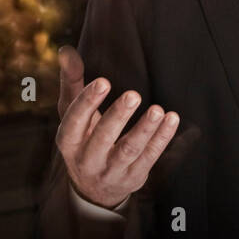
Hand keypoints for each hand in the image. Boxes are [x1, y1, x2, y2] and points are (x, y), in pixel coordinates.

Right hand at [56, 45, 179, 210]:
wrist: (93, 188)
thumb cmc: (83, 135)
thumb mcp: (71, 112)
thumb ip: (71, 81)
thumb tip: (66, 50)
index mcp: (68, 141)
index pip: (74, 122)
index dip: (88, 102)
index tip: (103, 81)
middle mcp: (87, 159)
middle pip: (103, 138)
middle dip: (118, 117)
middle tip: (133, 95)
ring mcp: (112, 171)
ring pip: (129, 150)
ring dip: (145, 130)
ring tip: (158, 110)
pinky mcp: (134, 176)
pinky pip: (150, 158)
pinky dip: (162, 139)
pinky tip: (172, 120)